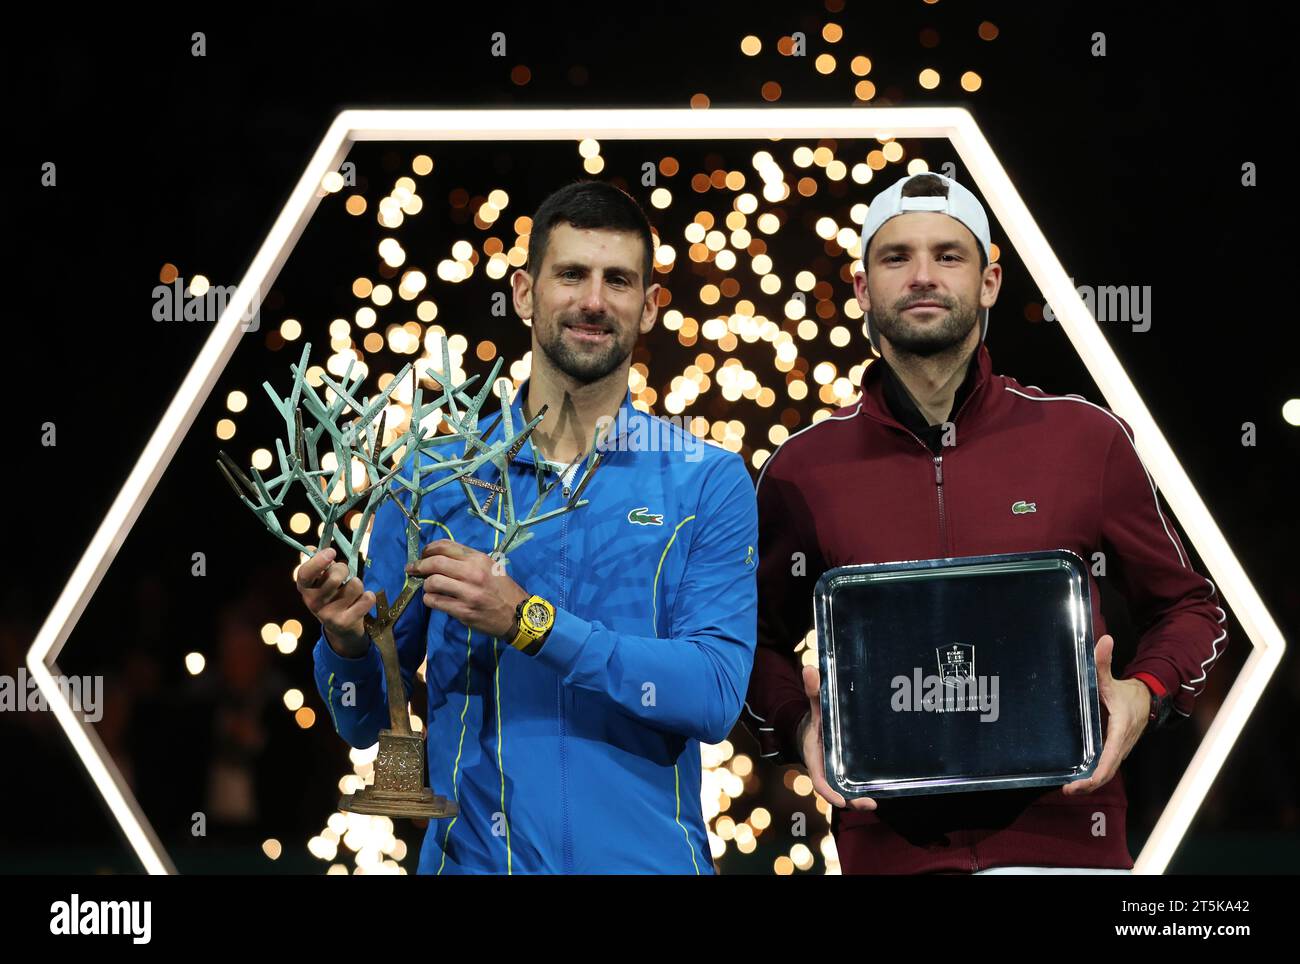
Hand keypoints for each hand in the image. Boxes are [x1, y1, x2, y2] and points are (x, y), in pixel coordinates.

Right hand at [296, 547, 372, 657]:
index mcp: (305, 588)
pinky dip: (368, 597)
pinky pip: (367, 598)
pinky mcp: (345, 622)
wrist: (341, 628)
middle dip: (344, 570)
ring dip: (358, 585)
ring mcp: (328, 614)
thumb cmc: (332, 596)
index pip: (305, 573)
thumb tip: (311, 549)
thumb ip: (319, 564)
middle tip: (343, 577)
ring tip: (351, 593)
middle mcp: (312, 602)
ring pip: (355, 585)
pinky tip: (360, 602)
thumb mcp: (321, 581)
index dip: (318, 561)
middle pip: (335, 575)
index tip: (332, 552)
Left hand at [406, 539, 529, 638]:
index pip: (445, 546)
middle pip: (434, 563)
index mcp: (478, 559)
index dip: (428, 549)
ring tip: (428, 588)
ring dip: (425, 585)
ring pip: (432, 583)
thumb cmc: (502, 588)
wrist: (517, 614)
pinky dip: (429, 600)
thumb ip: (466, 560)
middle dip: (418, 565)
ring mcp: (467, 593)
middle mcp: (472, 573)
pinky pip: (435, 602)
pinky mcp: (463, 611)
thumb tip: (438, 557)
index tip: (422, 555)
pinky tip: (433, 599)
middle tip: (412, 569)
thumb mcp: (489, 566)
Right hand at [800, 665, 875, 810]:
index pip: (819, 780)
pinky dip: (865, 789)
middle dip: (851, 799)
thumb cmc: (815, 721)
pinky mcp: (848, 773)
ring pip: (847, 791)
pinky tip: (882, 790)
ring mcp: (838, 774)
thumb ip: (814, 691)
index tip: (839, 799)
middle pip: (836, 791)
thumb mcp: (815, 707)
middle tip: (867, 802)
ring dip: (859, 798)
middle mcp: (826, 770)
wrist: (814, 730)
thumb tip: (810, 668)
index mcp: (816, 759)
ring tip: (875, 801)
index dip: (828, 791)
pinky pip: (855, 784)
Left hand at [1062, 634, 1149, 795]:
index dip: (1095, 775)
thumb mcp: (1112, 678)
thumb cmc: (1128, 691)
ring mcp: (1120, 749)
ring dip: (1090, 782)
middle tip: (1067, 790)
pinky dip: (1093, 775)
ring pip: (1107, 771)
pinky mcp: (1116, 749)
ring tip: (1069, 788)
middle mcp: (1122, 744)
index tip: (1080, 784)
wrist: (1148, 698)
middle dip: (1089, 785)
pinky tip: (1076, 778)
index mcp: (1120, 730)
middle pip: (1107, 772)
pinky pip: (1106, 766)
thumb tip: (1104, 639)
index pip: (1109, 759)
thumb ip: (1102, 662)